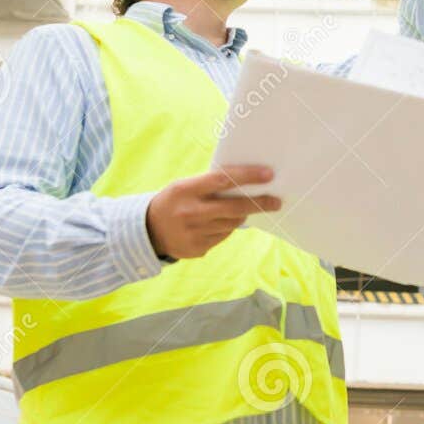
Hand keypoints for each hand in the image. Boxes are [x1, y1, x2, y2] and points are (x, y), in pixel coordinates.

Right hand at [145, 165, 280, 259]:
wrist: (148, 231)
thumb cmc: (174, 201)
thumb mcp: (184, 186)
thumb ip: (209, 185)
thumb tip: (245, 183)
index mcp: (185, 190)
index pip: (222, 180)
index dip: (248, 177)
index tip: (268, 174)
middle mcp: (190, 212)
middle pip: (234, 208)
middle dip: (259, 203)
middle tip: (276, 201)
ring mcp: (194, 233)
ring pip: (231, 224)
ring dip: (240, 215)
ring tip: (240, 209)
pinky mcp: (198, 249)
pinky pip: (223, 236)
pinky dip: (226, 228)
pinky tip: (217, 223)